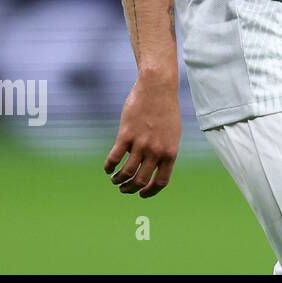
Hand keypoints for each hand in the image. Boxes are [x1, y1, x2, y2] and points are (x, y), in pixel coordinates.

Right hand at [104, 73, 181, 197]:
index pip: (161, 181)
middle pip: (141, 180)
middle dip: (131, 188)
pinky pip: (114, 158)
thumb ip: (165, 151)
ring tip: (115, 180)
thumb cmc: (166, 109)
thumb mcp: (173, 133)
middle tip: (124, 188)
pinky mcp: (126, 135)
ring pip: (126, 172)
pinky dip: (109, 167)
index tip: (141, 194)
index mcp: (171, 152)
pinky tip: (108, 168)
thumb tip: (156, 168)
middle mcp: (156, 150)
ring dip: (118, 180)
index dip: (150, 191)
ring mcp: (141, 143)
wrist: (158, 88)